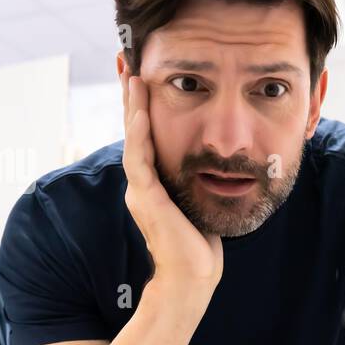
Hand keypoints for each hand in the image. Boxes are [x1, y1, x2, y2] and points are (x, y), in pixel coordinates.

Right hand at [120, 64, 222, 300]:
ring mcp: (141, 190)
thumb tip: (216, 166)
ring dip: (133, 106)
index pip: (147, 139)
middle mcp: (142, 185)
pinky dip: (140, 132)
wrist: (192, 279)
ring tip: (133, 76)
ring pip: (134, 139)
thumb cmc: (200, 248)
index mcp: (153, 185)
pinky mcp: (146, 197)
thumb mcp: (200, 205)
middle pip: (135, 132)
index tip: (145, 80)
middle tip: (128, 65)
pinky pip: (139, 158)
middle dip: (132, 99)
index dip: (144, 110)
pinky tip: (141, 110)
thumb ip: (199, 184)